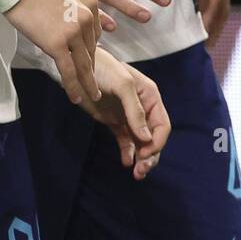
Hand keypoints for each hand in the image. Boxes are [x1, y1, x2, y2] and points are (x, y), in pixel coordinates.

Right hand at [5, 0, 101, 105]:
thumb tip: (84, 5)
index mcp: (91, 2)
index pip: (95, 32)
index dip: (90, 48)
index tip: (88, 60)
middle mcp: (87, 17)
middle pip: (91, 49)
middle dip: (90, 66)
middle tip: (92, 82)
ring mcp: (73, 32)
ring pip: (83, 64)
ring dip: (88, 82)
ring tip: (92, 94)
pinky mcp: (57, 44)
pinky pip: (69, 71)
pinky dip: (74, 87)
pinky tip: (76, 97)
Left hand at [79, 48, 170, 180]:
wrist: (78, 67)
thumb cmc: (104, 69)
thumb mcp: (123, 85)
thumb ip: (135, 111)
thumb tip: (146, 139)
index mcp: (150, 97)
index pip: (162, 125)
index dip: (157, 142)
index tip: (145, 154)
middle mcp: (142, 108)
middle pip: (153, 138)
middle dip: (151, 156)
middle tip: (141, 171)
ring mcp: (128, 117)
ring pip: (141, 143)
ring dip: (141, 158)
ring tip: (136, 172)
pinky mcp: (114, 122)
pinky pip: (126, 141)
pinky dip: (128, 153)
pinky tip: (126, 162)